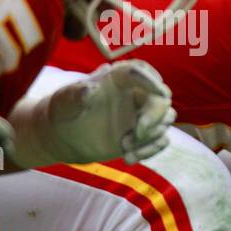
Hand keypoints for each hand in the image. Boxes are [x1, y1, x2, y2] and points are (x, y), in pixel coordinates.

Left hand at [11, 61, 175, 167]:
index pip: (140, 72)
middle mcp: (137, 92)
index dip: (152, 81)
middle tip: (138, 132)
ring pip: (166, 120)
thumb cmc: (66, 110)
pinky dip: (149, 151)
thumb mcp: (65, 100)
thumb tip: (89, 90)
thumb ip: (76, 94)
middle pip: (161, 98)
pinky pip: (161, 140)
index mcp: (119, 77)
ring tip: (124, 146)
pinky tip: (128, 158)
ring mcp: (144, 113)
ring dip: (149, 136)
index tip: (161, 93)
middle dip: (155, 116)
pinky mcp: (146, 133)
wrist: (66, 134)